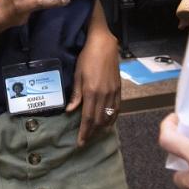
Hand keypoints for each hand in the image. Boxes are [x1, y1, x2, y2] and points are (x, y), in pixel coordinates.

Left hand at [66, 30, 119, 146]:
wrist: (104, 45)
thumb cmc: (87, 58)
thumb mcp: (77, 75)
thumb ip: (75, 95)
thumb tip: (70, 111)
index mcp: (92, 92)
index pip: (88, 118)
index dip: (84, 132)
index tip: (80, 142)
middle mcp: (104, 95)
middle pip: (99, 120)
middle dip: (92, 133)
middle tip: (85, 141)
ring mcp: (113, 93)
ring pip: (109, 116)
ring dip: (102, 128)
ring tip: (95, 135)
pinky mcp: (118, 89)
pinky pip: (116, 109)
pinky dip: (112, 119)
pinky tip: (107, 123)